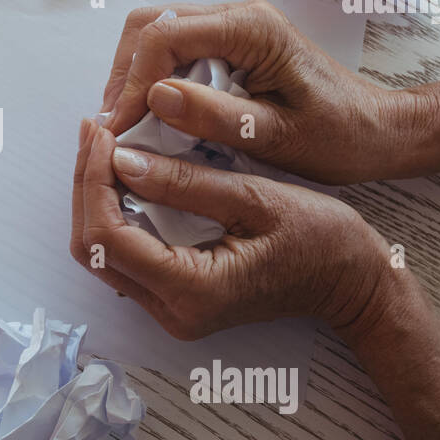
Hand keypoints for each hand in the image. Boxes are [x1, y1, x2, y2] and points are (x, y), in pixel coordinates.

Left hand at [70, 118, 406, 344]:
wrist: (352, 283)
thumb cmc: (321, 242)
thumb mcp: (256, 199)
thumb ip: (185, 185)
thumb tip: (122, 160)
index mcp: (191, 291)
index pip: (107, 237)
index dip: (92, 179)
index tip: (101, 132)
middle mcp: (171, 310)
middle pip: (93, 249)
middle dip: (86, 184)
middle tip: (95, 129)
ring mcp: (170, 309)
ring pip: (102, 253)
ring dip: (95, 197)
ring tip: (103, 143)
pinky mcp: (174, 296)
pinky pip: (125, 255)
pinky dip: (115, 211)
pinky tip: (123, 170)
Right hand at [100, 1, 418, 184]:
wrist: (379, 130)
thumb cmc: (339, 137)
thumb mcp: (278, 137)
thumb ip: (217, 116)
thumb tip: (156, 97)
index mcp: (251, 30)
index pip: (164, 37)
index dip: (131, 83)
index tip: (121, 129)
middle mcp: (238, 17)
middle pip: (150, 25)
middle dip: (123, 75)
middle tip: (116, 126)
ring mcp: (233, 28)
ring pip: (157, 35)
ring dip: (133, 77)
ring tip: (128, 125)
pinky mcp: (231, 46)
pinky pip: (175, 51)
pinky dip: (152, 80)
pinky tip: (152, 117)